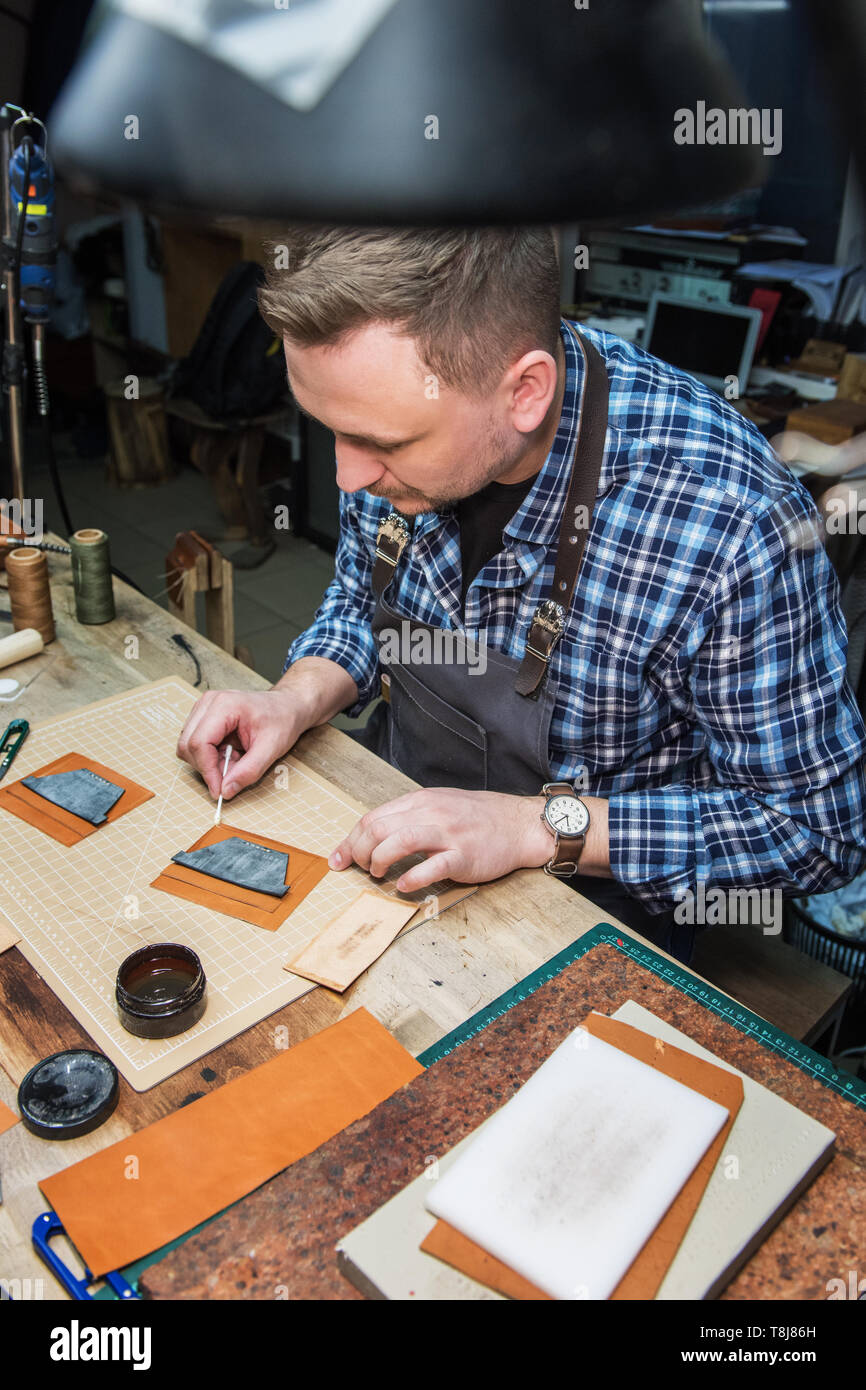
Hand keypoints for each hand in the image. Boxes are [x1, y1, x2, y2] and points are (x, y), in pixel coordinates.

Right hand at [176, 688, 304, 799]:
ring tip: (235, 760)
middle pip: (188, 745)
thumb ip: (249, 771)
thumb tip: (226, 790)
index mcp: (224, 705)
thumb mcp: (272, 748)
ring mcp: (203, 709)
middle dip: (207, 767)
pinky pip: (195, 745)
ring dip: (208, 762)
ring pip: (188, 747)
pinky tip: (230, 754)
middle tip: (231, 775)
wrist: (286, 706)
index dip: (207, 771)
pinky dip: (210, 757)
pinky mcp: (203, 717)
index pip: (199, 743)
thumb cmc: (282, 720)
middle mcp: (209, 703)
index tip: (219, 790)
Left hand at [328, 788, 552, 891]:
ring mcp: (447, 834)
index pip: (373, 818)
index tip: (338, 859)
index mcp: (420, 801)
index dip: (351, 840)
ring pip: (399, 842)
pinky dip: (412, 878)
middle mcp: (430, 813)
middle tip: (363, 869)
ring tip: (379, 876)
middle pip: (379, 828)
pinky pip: (432, 867)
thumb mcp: (439, 805)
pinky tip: (403, 887)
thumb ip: (409, 817)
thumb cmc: (478, 818)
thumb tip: (374, 836)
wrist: (518, 824)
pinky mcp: (463, 855)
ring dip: (380, 862)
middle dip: (361, 852)